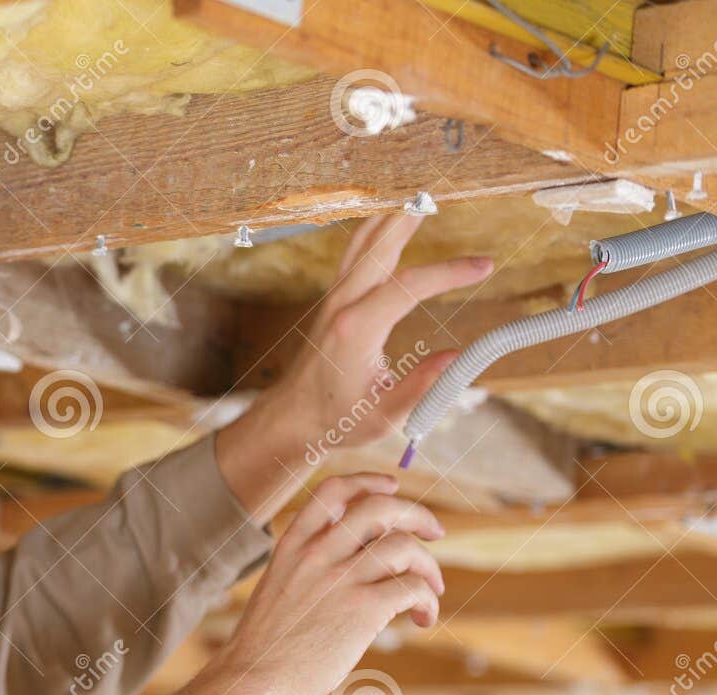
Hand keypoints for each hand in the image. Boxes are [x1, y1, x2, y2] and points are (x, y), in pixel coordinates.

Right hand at [148, 474, 443, 694]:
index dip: (369, 482)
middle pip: (381, 508)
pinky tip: (423, 618)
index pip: (334, 491)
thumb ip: (310, 571)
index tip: (391, 486)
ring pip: (405, 546)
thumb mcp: (278, 591)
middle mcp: (317, 553)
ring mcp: (341, 579)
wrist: (252, 682)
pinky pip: (412, 587)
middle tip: (434, 534)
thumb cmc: (263, 649)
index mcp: (292, 546)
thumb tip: (358, 569)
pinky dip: (427, 600)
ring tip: (431, 589)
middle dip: (418, 515)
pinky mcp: (364, 609)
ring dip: (429, 566)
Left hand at [215, 213, 492, 522]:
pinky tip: (391, 218)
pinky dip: (376, 232)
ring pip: (363, 245)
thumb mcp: (383, 415)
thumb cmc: (337, 420)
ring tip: (420, 194)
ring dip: (392, 218)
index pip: (408, 287)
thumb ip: (421, 386)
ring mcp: (333, 299)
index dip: (449, 273)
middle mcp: (341, 306)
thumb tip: (457, 356)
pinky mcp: (333, 300)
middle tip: (440, 193)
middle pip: (379, 248)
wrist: (292, 417)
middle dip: (411, 219)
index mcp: (355, 331)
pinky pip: (356, 255)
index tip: (484, 266)